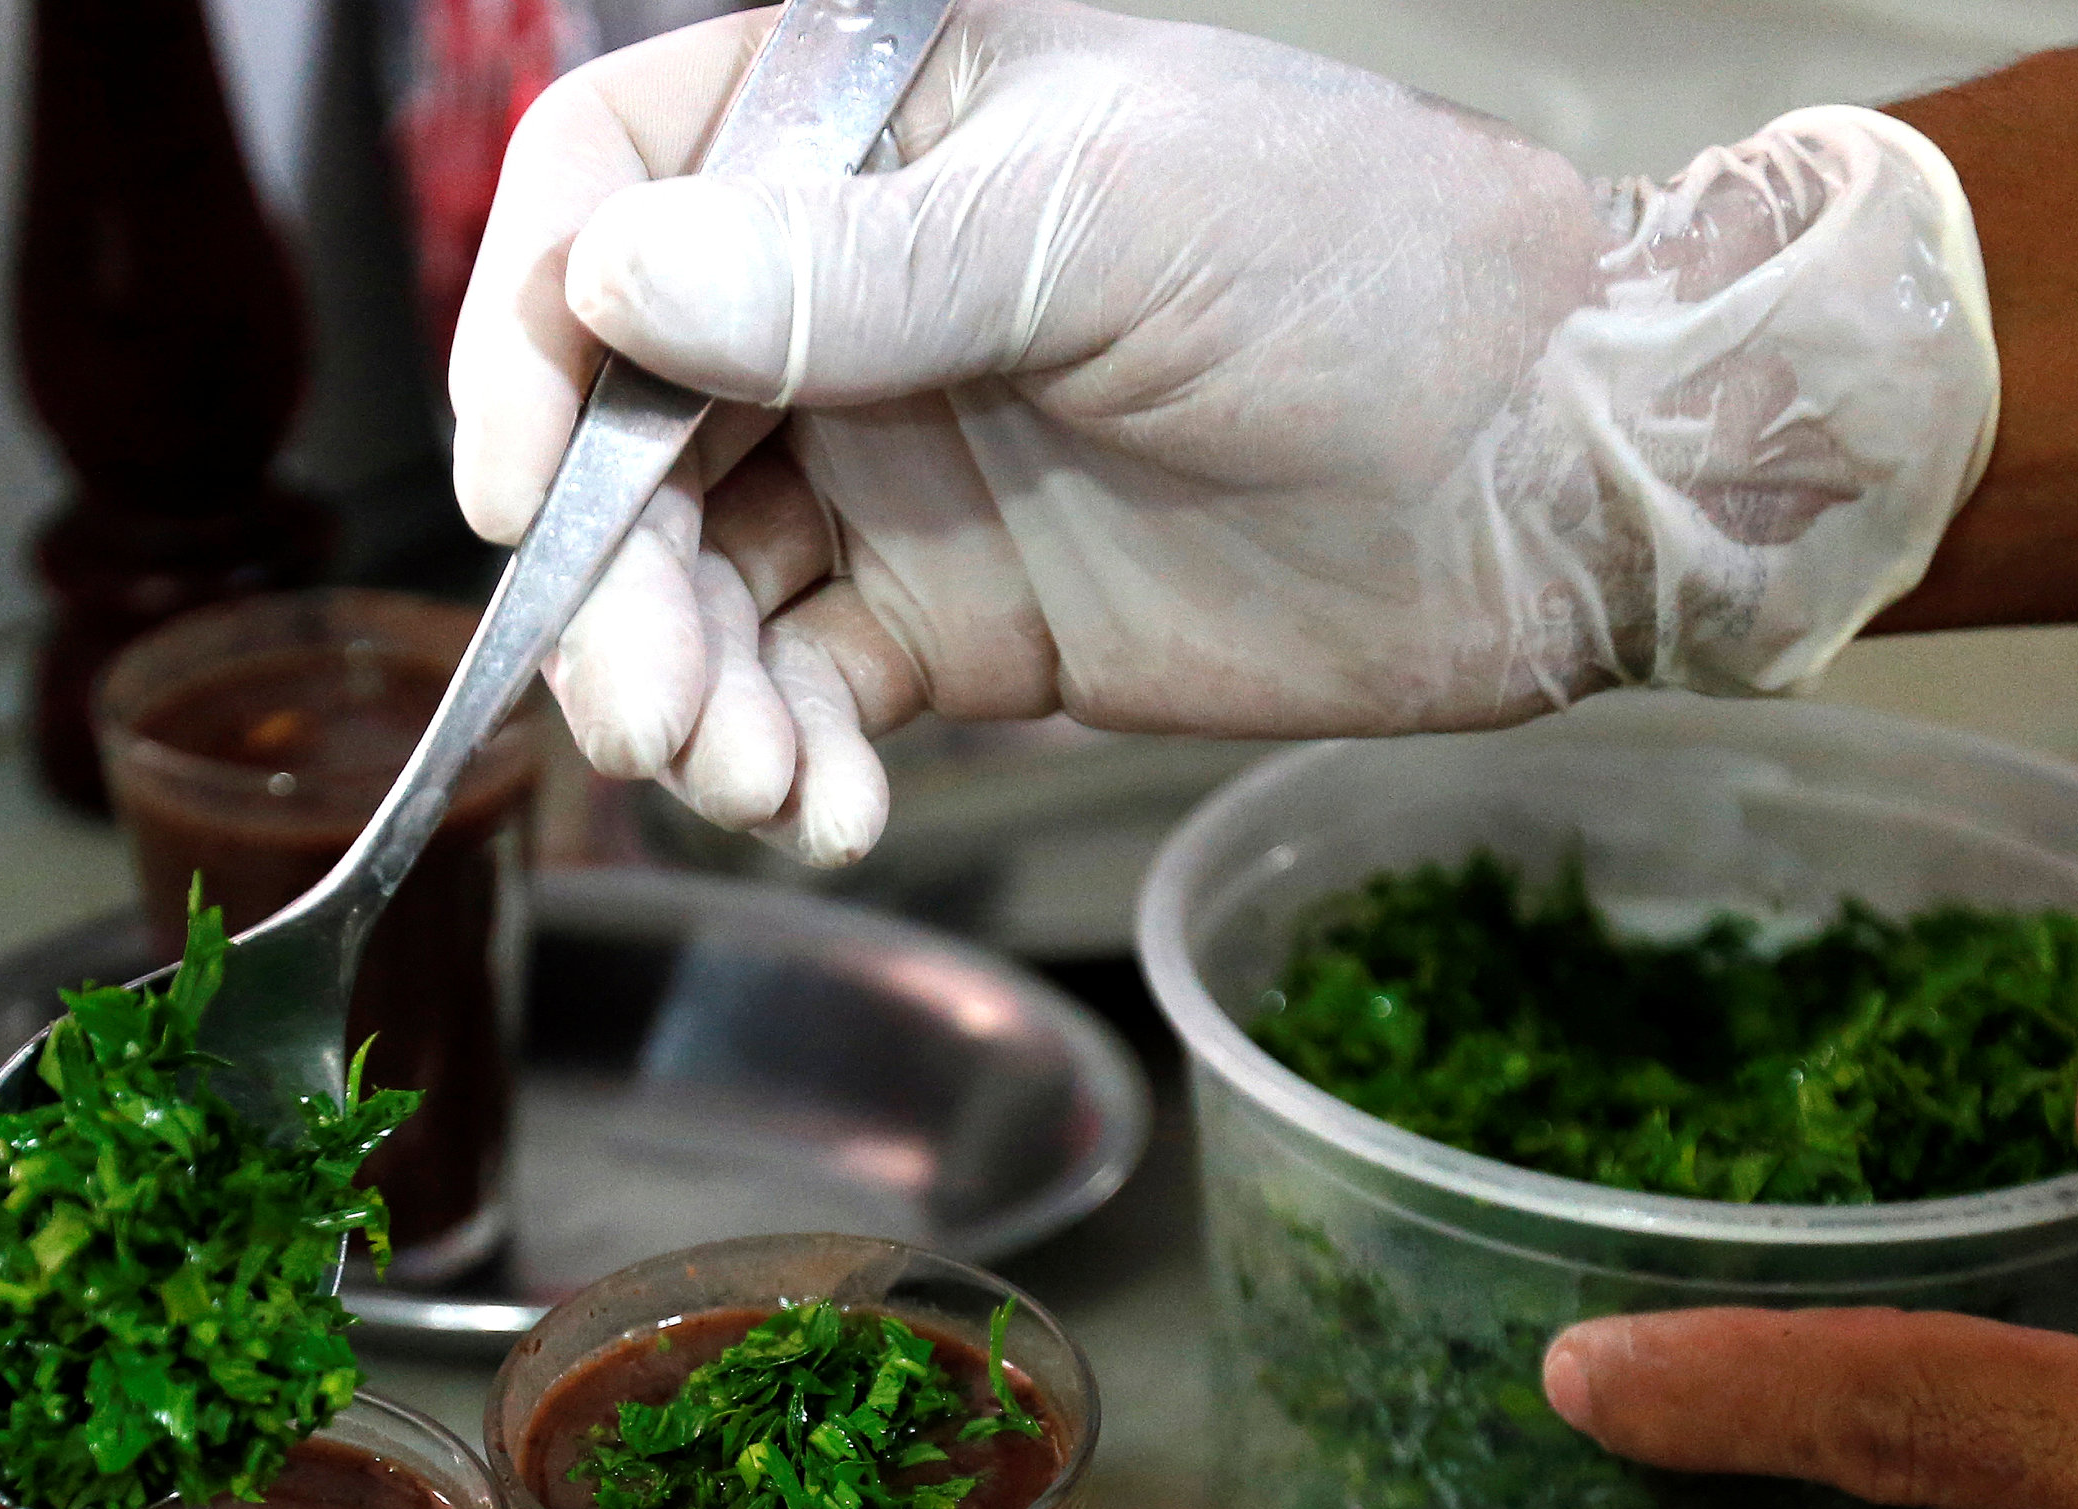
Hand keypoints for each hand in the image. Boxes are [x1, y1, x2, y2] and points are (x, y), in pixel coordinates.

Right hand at [449, 0, 1995, 862]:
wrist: (1549, 469)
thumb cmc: (1367, 271)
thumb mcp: (1108, 227)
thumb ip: (860, 270)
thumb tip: (614, 288)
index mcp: (873, 132)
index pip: (612, 189)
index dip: (532, 333)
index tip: (528, 482)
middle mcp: (852, 295)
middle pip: (626, 427)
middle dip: (610, 579)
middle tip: (656, 703)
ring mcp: (897, 467)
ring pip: (698, 585)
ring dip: (687, 696)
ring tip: (753, 776)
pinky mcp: (957, 625)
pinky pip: (808, 695)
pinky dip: (790, 761)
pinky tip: (833, 808)